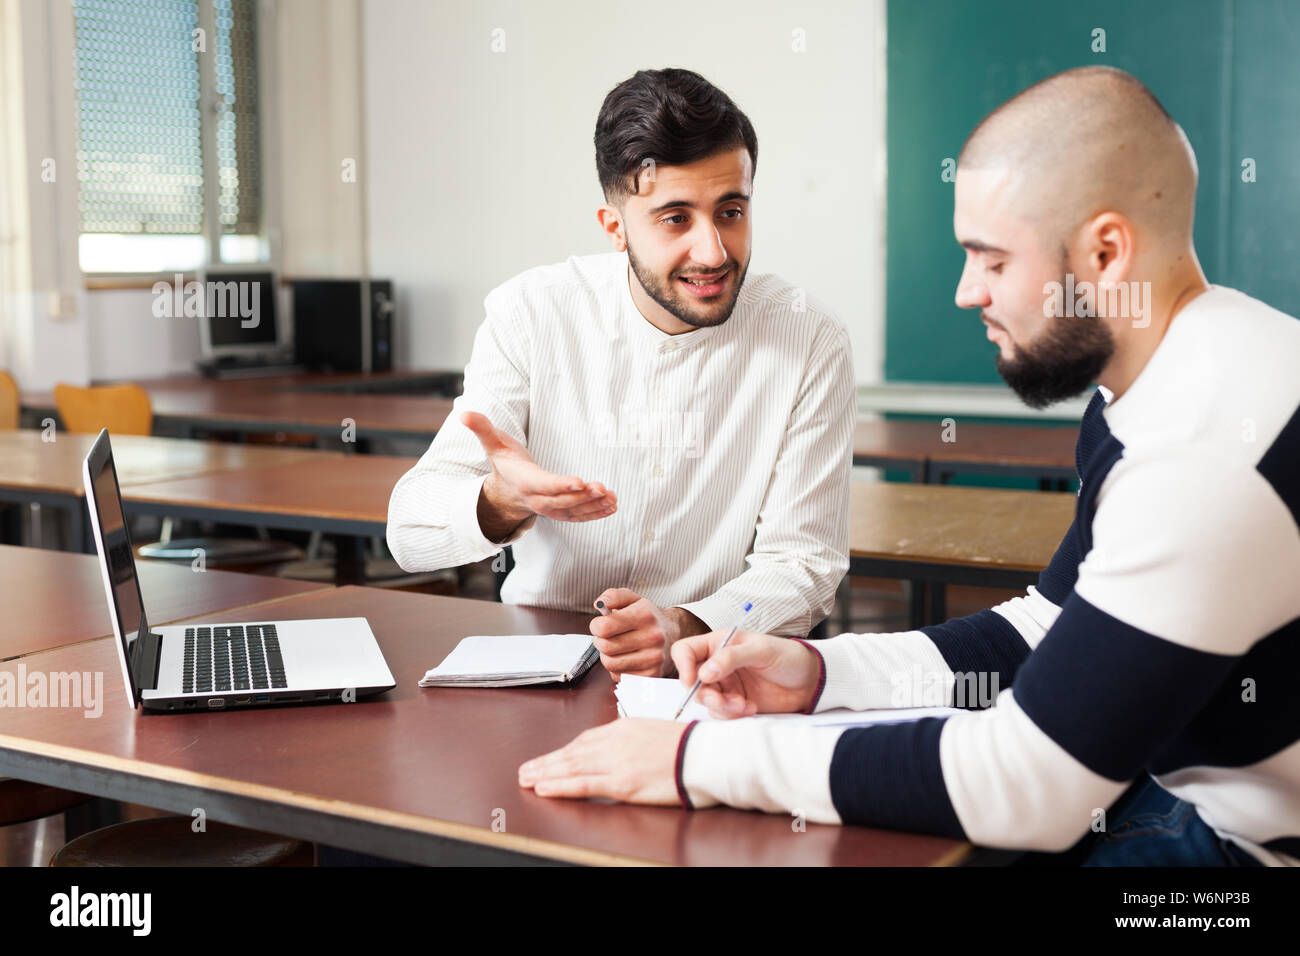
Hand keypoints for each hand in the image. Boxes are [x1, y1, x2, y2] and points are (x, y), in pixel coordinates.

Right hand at [463, 411, 616, 539]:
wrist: (506, 492)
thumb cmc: (505, 462)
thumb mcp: (493, 443)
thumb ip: (481, 428)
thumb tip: (464, 413)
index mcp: (524, 481)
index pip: (543, 485)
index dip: (560, 485)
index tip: (579, 481)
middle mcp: (537, 499)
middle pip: (561, 501)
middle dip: (583, 497)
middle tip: (602, 488)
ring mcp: (549, 508)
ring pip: (573, 511)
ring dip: (594, 506)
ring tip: (612, 499)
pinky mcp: (560, 512)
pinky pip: (579, 516)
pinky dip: (596, 513)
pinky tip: (612, 506)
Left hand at [518, 718, 684, 804]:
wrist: (707, 754)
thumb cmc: (691, 744)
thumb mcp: (658, 731)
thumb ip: (636, 739)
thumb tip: (627, 749)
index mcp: (625, 727)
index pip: (587, 739)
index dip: (565, 750)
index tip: (551, 757)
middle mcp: (616, 741)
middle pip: (573, 752)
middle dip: (547, 761)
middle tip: (526, 769)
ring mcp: (617, 762)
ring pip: (572, 767)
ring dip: (546, 772)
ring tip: (527, 778)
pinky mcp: (622, 782)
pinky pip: (583, 784)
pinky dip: (560, 785)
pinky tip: (544, 787)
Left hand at [590, 588, 707, 680]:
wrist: (672, 634)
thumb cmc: (647, 617)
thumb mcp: (632, 599)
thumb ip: (613, 596)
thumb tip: (600, 604)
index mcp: (645, 615)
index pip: (604, 627)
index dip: (596, 625)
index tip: (600, 624)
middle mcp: (653, 637)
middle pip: (606, 647)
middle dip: (600, 641)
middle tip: (607, 637)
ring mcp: (654, 658)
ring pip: (610, 664)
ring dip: (607, 656)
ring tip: (617, 647)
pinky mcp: (652, 674)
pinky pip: (619, 676)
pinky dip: (617, 669)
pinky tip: (626, 658)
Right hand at [670, 630, 821, 717]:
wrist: (809, 681)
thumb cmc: (787, 656)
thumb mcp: (761, 650)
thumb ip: (731, 657)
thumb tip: (704, 672)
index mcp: (719, 644)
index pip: (686, 651)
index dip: (683, 666)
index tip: (694, 681)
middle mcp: (717, 664)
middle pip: (692, 681)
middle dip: (706, 694)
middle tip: (725, 700)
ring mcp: (725, 685)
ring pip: (706, 700)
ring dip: (722, 707)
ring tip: (744, 705)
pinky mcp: (734, 703)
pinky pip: (720, 713)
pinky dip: (732, 714)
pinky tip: (750, 708)